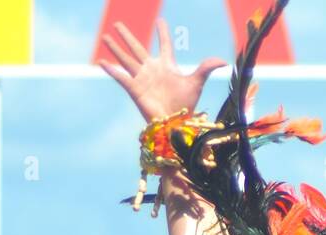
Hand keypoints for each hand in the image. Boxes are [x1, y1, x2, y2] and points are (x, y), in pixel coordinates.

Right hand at [100, 18, 226, 122]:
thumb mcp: (196, 82)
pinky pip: (121, 77)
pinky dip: (111, 70)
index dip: (163, 33)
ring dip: (116, 48)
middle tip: (118, 23)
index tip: (160, 21)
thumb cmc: (186, 104)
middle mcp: (152, 70)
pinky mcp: (135, 89)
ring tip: (105, 36)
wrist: (176, 122)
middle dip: (128, 36)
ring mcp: (142, 79)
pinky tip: (101, 61)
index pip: (165, 45)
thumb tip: (223, 61)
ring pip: (126, 59)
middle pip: (138, 48)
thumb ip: (206, 68)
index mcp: (167, 66)